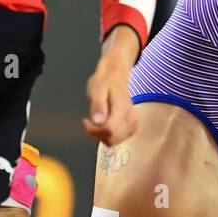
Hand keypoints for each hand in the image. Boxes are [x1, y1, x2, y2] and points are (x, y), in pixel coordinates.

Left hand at [81, 26, 139, 145]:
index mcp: (122, 108)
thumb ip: (98, 105)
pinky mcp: (131, 126)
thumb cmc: (104, 81)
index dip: (93, 129)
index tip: (85, 120)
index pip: (109, 130)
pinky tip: (103, 124)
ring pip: (114, 141)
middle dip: (96, 133)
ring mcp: (132, 123)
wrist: (116, 75)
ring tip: (96, 121)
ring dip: (101, 135)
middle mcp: (130, 117)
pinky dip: (107, 135)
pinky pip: (118, 139)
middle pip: (111, 138)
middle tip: (89, 120)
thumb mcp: (97, 89)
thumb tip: (97, 121)